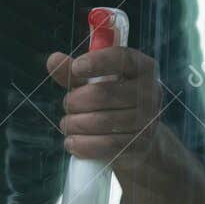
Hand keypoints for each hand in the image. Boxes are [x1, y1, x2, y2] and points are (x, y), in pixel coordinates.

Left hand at [46, 46, 165, 173]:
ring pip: (101, 121)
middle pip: (103, 93)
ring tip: (68, 124)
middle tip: (68, 106)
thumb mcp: (95, 82)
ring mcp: (148, 121)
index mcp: (143, 68)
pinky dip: (83, 144)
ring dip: (75, 124)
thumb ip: (74, 71)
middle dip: (75, 101)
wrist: (140, 138)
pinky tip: (72, 142)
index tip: (76, 68)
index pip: (123, 58)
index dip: (98, 62)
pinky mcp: (141, 146)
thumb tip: (53, 60)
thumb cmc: (114, 102)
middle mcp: (150, 92)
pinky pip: (106, 145)